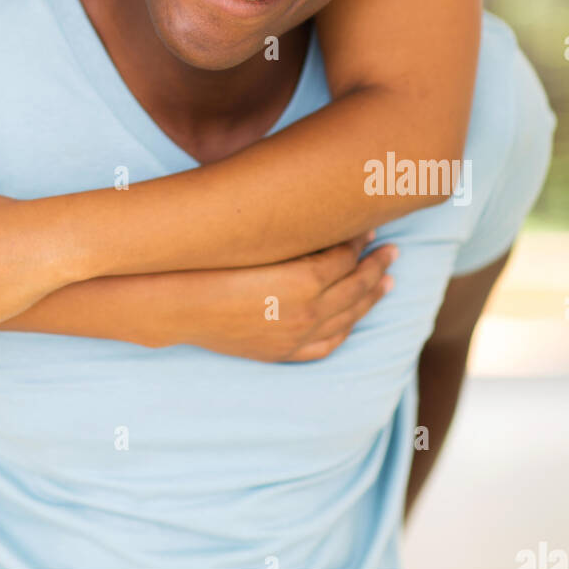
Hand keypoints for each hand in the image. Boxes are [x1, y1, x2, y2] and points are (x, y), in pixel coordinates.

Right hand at [154, 233, 396, 361]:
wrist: (176, 305)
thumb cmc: (209, 262)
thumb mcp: (254, 241)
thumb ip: (292, 232)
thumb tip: (317, 215)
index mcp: (302, 279)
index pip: (345, 257)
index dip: (358, 240)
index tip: (369, 227)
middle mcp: (308, 311)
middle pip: (355, 285)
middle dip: (376, 264)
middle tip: (392, 249)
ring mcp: (297, 336)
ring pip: (348, 316)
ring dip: (370, 296)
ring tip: (387, 280)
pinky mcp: (283, 352)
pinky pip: (328, 344)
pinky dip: (346, 329)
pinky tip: (354, 318)